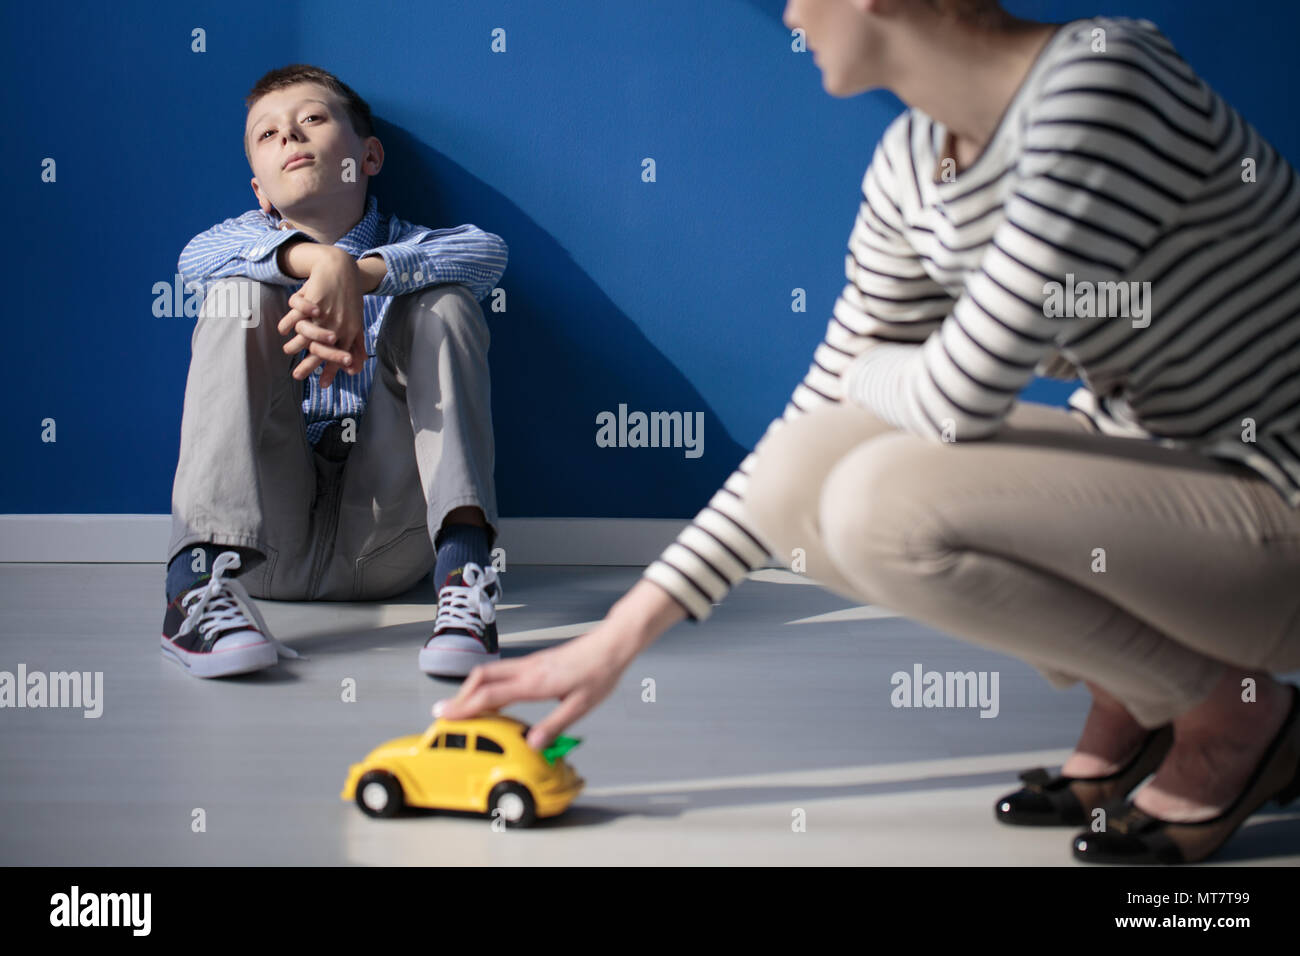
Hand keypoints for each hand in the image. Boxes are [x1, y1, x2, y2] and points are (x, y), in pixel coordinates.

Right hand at [278, 249, 367, 386]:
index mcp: (349, 331)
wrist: (343, 269)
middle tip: (296, 376)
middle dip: (308, 364)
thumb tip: (355, 369)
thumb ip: (356, 346)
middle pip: (320, 348)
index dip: (331, 371)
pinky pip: (296, 315)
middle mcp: (337, 324)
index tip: (321, 385)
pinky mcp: (312, 300)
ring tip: (287, 351)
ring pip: (305, 333)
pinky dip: (287, 322)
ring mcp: (324, 312)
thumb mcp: (357, 323)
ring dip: (294, 344)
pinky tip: (282, 329)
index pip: (339, 355)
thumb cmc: (350, 299)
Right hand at [439, 618, 635, 749]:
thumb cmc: (599, 674)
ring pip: (490, 672)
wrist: (611, 645)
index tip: (443, 715)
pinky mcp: (536, 662)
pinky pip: (503, 672)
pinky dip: (488, 684)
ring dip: (473, 688)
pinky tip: (492, 698)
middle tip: (446, 713)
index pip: (489, 693)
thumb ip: (555, 726)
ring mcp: (530, 664)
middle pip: (481, 676)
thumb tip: (532, 744)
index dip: (464, 706)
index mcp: (535, 682)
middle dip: (461, 695)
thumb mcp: (581, 706)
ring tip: (464, 708)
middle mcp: (527, 670)